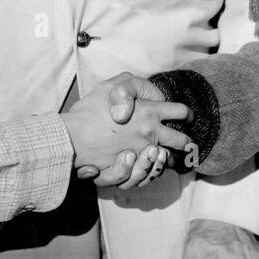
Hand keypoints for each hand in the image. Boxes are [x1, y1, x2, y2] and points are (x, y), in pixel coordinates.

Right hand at [63, 73, 189, 187]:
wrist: (71, 137)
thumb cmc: (88, 111)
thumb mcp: (110, 86)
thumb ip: (130, 84)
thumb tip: (144, 92)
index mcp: (149, 111)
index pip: (180, 112)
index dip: (186, 114)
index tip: (186, 117)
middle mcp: (150, 133)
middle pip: (182, 140)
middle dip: (186, 141)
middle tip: (186, 141)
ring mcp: (142, 153)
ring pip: (168, 160)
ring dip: (169, 157)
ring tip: (165, 154)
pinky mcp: (133, 169)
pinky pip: (151, 174)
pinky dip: (153, 171)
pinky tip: (149, 165)